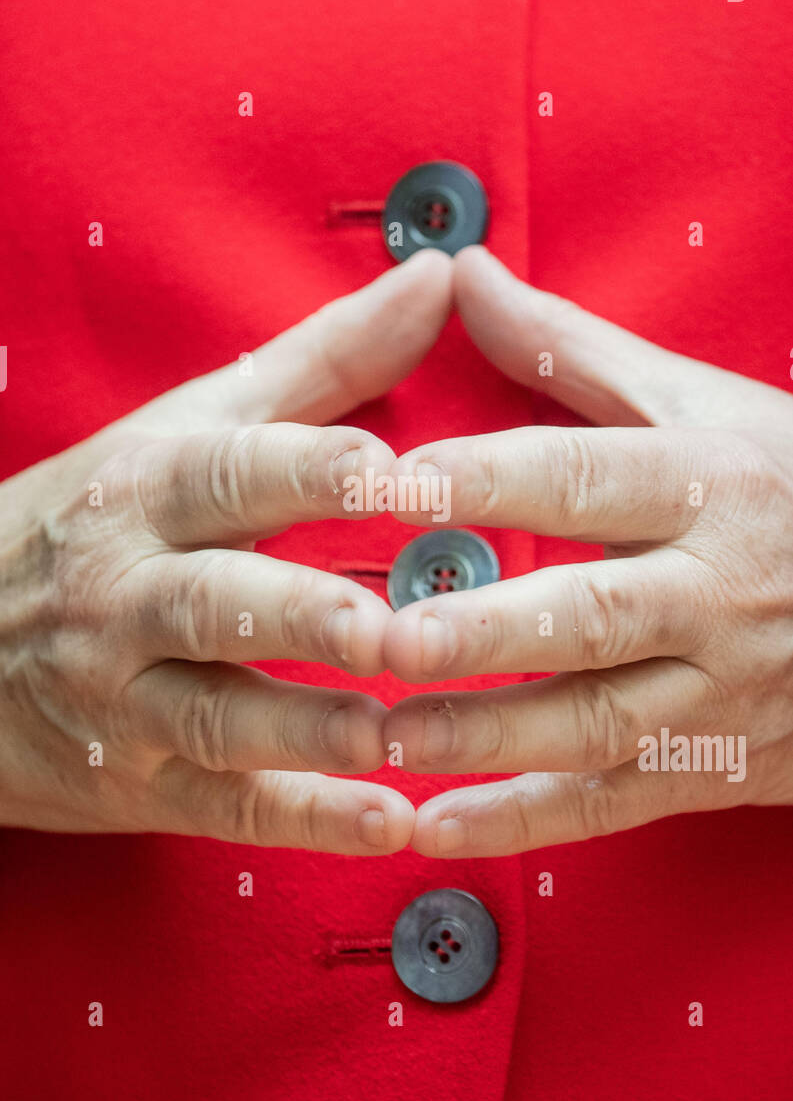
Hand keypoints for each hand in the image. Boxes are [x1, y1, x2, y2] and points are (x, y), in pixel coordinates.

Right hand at [0, 250, 451, 851]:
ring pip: (213, 716)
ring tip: (395, 739)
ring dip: (306, 733)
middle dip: (303, 617)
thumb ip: (326, 364)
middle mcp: (127, 592)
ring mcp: (124, 695)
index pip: (233, 474)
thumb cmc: (100, 521)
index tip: (413, 473)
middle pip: (214, 601)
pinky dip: (302, 822)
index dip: (320, 471)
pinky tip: (385, 824)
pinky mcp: (137, 783)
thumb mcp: (192, 428)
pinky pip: (223, 807)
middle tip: (396, 631)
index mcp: (148, 491)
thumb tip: (438, 276)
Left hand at [384, 246, 792, 855]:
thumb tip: (463, 273)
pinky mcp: (713, 763)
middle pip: (591, 615)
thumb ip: (568, 350)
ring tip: (382, 737)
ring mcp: (718, 688)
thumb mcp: (699, 404)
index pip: (587, 476)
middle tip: (383, 635)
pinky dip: (522, 819)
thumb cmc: (788, 486)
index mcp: (707, 483)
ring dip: (486, 737)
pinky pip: (612, 802)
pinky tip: (434, 826)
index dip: (488, 478)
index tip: (389, 482)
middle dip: (487, 631)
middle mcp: (714, 590)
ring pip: (596, 722)